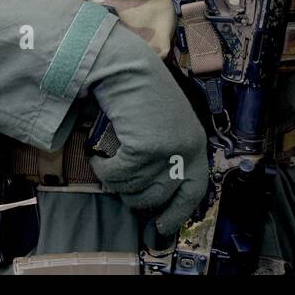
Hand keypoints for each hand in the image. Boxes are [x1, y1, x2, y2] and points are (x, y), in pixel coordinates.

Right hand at [87, 22, 208, 235]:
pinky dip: (104, 169)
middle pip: (158, 196)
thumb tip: (155, 194)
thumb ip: (167, 154)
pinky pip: (118, 176)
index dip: (177, 212)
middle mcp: (186, 149)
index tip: (161, 227)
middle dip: (134, 197)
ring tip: (108, 160)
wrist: (128, 67)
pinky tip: (99, 155)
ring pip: (134, 188)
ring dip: (115, 180)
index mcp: (195, 143)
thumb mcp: (166, 125)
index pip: (194, 190)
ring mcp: (167, 149)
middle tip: (120, 184)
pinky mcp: (144, 148)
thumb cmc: (143, 94)